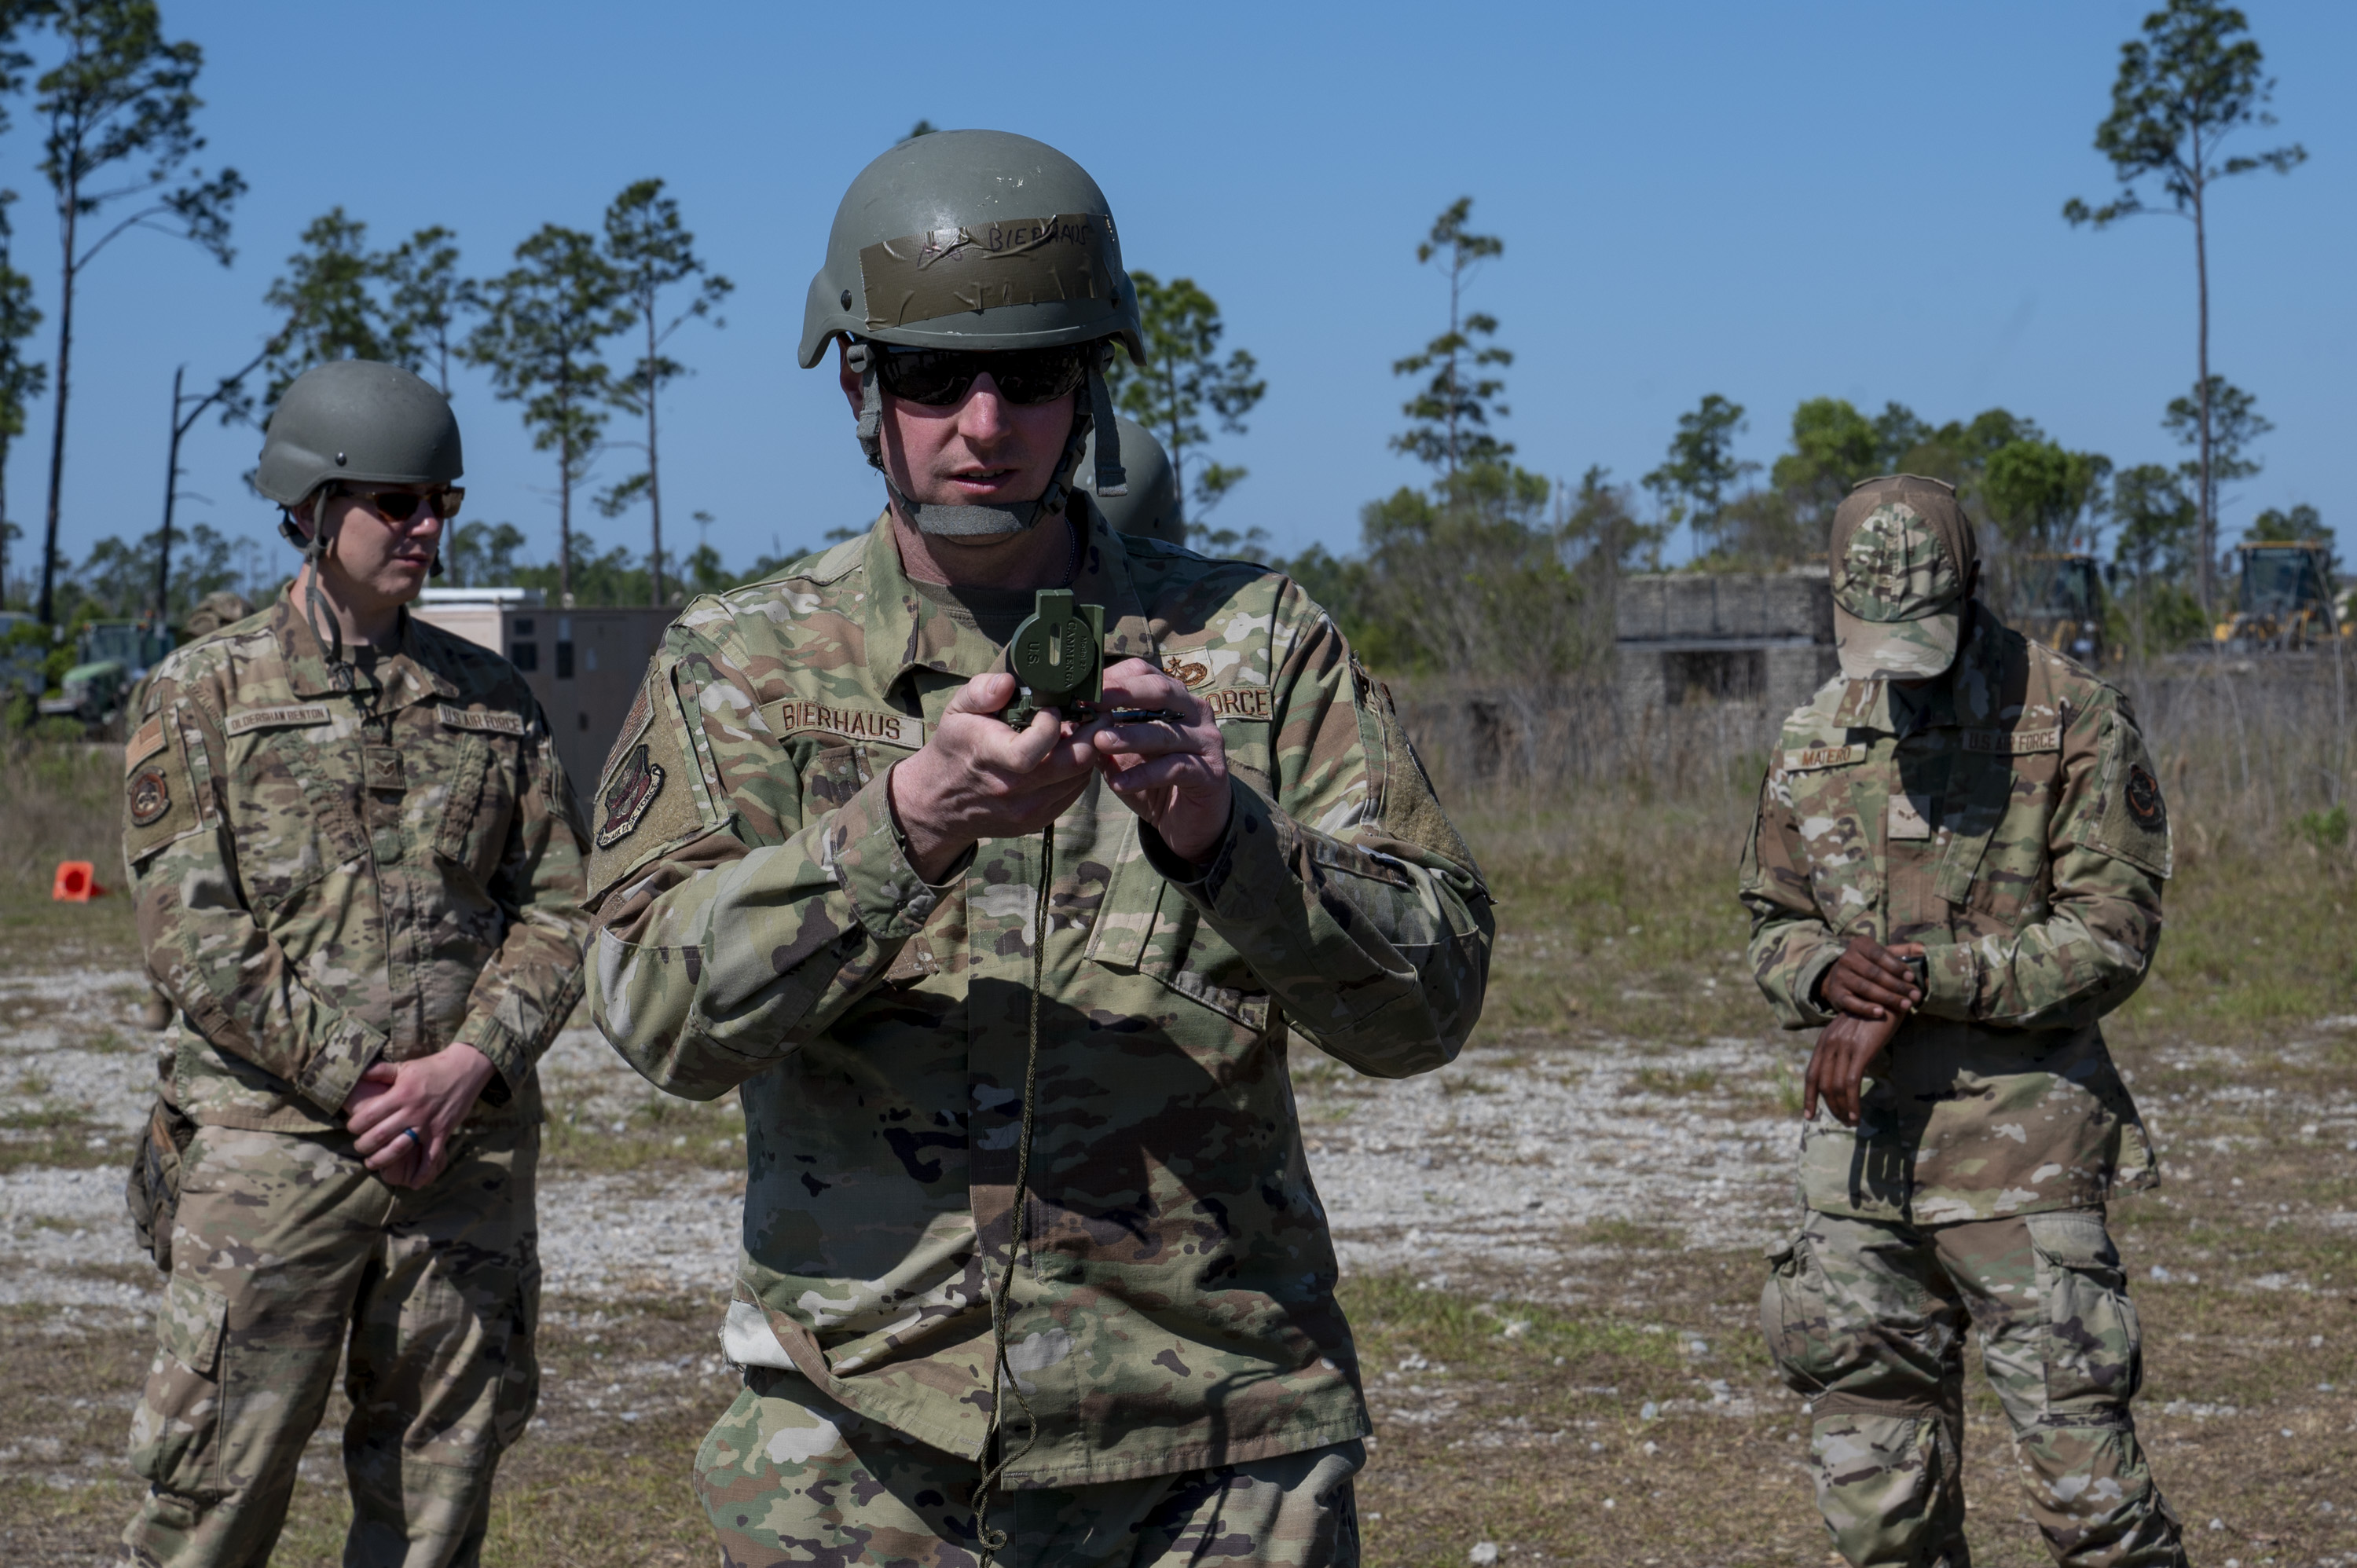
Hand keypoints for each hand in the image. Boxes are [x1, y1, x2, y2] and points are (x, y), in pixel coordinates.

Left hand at [344, 1042, 496, 1187]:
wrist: (465, 1069)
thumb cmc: (432, 1067)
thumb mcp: (405, 1066)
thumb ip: (381, 1071)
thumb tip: (359, 1073)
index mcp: (400, 1094)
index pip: (369, 1115)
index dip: (355, 1125)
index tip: (352, 1128)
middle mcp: (412, 1110)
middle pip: (380, 1135)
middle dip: (363, 1145)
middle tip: (359, 1147)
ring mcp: (428, 1123)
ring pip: (399, 1148)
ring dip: (382, 1160)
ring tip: (372, 1164)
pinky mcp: (442, 1132)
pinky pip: (432, 1157)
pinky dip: (423, 1172)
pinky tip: (413, 1183)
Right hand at [887, 671, 1100, 882]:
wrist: (941, 801)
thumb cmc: (955, 747)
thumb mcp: (957, 711)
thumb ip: (980, 691)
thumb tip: (1008, 682)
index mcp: (989, 758)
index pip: (1032, 750)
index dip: (1052, 725)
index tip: (1052, 709)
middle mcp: (1011, 789)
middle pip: (1071, 765)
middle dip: (1090, 734)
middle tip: (1095, 713)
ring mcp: (1027, 810)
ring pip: (1079, 778)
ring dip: (1087, 752)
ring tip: (1083, 731)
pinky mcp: (1038, 821)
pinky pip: (1074, 792)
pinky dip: (1079, 771)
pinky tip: (1070, 753)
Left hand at [1087, 658, 1232, 864]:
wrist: (1191, 820)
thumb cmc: (1156, 778)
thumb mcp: (1125, 753)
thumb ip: (1103, 733)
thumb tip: (1065, 719)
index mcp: (1176, 698)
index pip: (1146, 673)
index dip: (1114, 677)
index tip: (1083, 688)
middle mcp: (1196, 712)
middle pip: (1161, 692)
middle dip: (1123, 695)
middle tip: (1091, 703)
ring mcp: (1207, 741)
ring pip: (1165, 732)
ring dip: (1129, 736)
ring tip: (1099, 742)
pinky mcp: (1209, 773)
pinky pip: (1173, 768)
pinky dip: (1143, 775)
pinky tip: (1118, 783)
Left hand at [1802, 1010, 1902, 1127]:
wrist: (1890, 999)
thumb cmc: (1873, 1019)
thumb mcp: (1850, 1033)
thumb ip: (1842, 1051)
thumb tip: (1842, 1076)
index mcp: (1825, 1041)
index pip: (1812, 1074)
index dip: (1809, 1096)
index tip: (1809, 1115)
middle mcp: (1830, 1044)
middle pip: (1823, 1084)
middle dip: (1830, 1107)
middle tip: (1841, 1121)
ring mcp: (1844, 1047)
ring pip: (1836, 1087)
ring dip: (1842, 1108)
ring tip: (1851, 1121)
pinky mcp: (1860, 1050)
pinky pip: (1851, 1083)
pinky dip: (1852, 1102)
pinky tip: (1856, 1114)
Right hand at [1821, 937, 1925, 1020]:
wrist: (1842, 978)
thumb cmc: (1871, 965)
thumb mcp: (1884, 954)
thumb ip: (1904, 951)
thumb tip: (1923, 948)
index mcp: (1860, 945)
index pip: (1880, 955)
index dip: (1897, 967)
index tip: (1912, 978)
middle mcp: (1847, 958)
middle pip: (1874, 973)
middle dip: (1897, 985)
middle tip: (1915, 996)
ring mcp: (1840, 976)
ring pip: (1865, 988)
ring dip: (1887, 998)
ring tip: (1906, 1006)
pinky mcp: (1835, 994)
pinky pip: (1851, 1002)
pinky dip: (1866, 1008)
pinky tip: (1880, 1013)